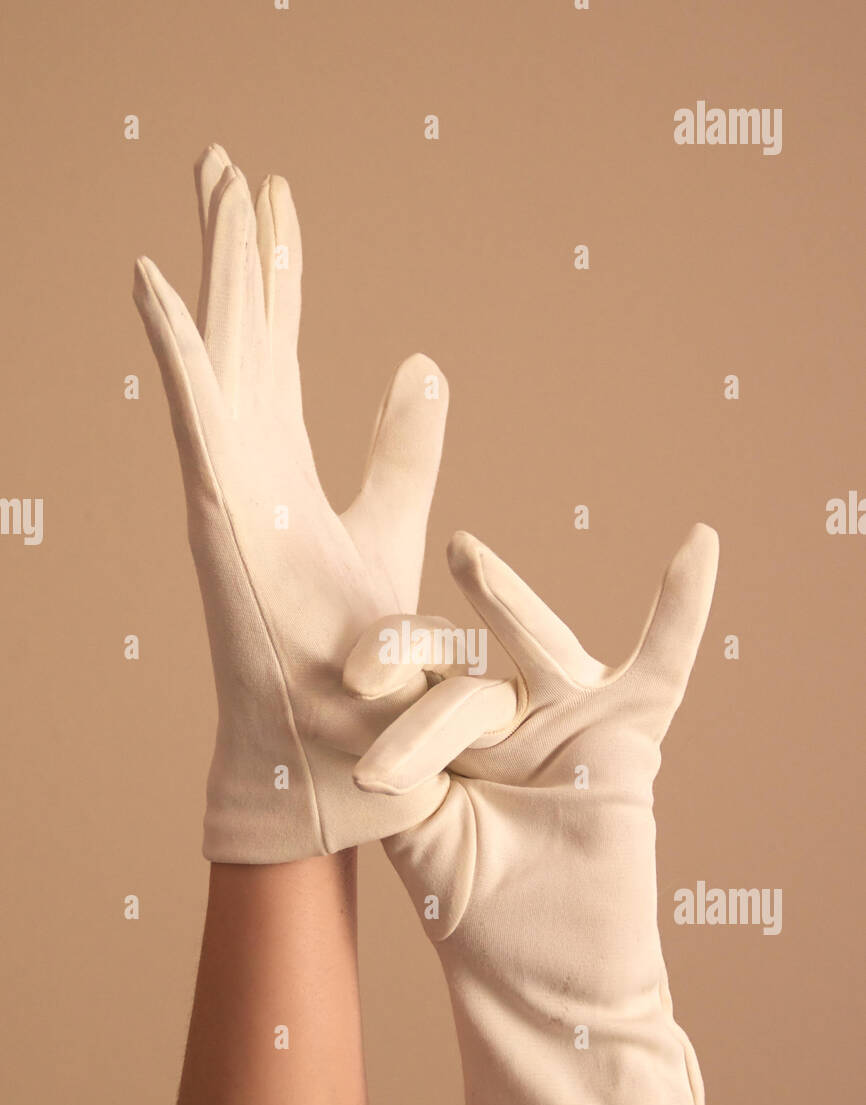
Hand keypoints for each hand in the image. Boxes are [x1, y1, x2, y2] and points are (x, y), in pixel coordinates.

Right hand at [134, 145, 448, 861]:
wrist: (338, 762)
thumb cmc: (363, 671)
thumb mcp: (395, 529)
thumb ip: (403, 449)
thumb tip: (422, 365)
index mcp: (285, 476)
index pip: (280, 355)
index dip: (279, 278)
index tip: (278, 204)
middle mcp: (249, 475)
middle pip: (243, 339)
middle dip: (238, 252)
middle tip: (229, 163)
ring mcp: (230, 497)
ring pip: (221, 359)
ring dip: (215, 272)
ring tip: (213, 182)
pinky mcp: (222, 524)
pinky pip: (197, 419)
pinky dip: (176, 350)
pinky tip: (155, 278)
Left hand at [344, 525, 724, 1104]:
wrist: (541, 978)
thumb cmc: (472, 909)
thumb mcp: (420, 830)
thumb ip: (403, 761)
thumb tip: (356, 690)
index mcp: (444, 734)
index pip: (409, 684)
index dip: (381, 672)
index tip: (348, 683)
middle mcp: (504, 715)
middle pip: (462, 666)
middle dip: (415, 659)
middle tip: (368, 667)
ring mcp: (567, 718)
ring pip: (537, 650)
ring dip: (504, 603)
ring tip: (464, 555)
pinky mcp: (629, 733)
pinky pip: (662, 664)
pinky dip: (684, 609)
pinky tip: (698, 546)